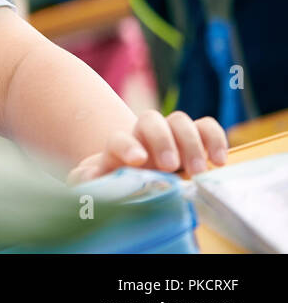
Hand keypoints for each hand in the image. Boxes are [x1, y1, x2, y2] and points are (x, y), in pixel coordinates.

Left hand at [66, 109, 227, 183]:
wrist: (140, 177)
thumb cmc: (120, 181)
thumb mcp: (101, 183)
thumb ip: (87, 179)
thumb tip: (82, 178)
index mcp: (120, 146)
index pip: (119, 138)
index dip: (127, 146)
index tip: (138, 160)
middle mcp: (145, 135)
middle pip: (151, 120)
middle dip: (162, 140)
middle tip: (169, 166)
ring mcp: (171, 135)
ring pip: (180, 120)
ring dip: (191, 143)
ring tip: (197, 171)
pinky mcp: (196, 140)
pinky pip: (208, 127)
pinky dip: (216, 139)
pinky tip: (219, 161)